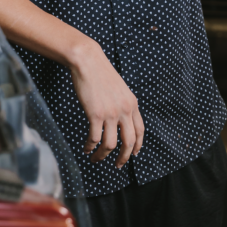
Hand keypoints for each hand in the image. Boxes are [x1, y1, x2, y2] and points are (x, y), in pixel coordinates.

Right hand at [70, 38, 144, 166]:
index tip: (134, 154)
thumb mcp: (119, 88)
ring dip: (102, 155)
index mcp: (132, 104)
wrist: (88, 61)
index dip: (138, 145)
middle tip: (117, 165)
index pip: (140, 131)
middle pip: (129, 142)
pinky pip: (95, 138)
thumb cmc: (100, 73)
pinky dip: (90, 147)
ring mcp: (111, 113)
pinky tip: (86, 148)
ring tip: (95, 159)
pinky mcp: (96, 114)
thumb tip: (118, 119)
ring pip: (110, 145)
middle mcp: (125, 111)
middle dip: (123, 157)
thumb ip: (122, 103)